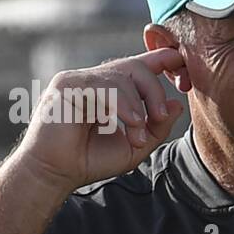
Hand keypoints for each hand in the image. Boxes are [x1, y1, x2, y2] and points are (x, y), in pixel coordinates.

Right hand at [15, 48, 185, 191]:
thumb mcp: (134, 146)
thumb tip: (176, 105)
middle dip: (154, 90)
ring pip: (120, 76)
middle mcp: (92, 80)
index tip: (180, 61)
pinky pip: (104, 86)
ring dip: (137, 106)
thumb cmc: (88, 161)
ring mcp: (77, 79)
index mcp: (107, 90)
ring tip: (138, 135)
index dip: (160, 59)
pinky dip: (123, 106)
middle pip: (134, 67)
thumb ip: (156, 128)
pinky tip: (129, 125)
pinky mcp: (66, 85)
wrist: (54, 174)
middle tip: (160, 117)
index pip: (136, 65)